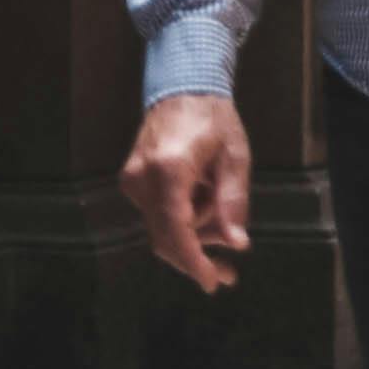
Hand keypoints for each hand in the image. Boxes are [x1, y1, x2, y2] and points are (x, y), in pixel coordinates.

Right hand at [120, 91, 253, 295]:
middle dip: (197, 256)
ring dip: (193, 236)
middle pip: (165, 238)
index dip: (194, 262)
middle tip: (229, 271)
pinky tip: (204, 205)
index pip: (176, 231)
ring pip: (161, 229)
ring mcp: (133, 180)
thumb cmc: (213, 116)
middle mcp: (143, 178)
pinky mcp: (131, 181)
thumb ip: (233, 200)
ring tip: (224, 224)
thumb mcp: (234, 155)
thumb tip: (237, 244)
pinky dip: (181, 220)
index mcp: (170, 169)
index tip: (213, 283)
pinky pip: (157, 215)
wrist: (181, 85)